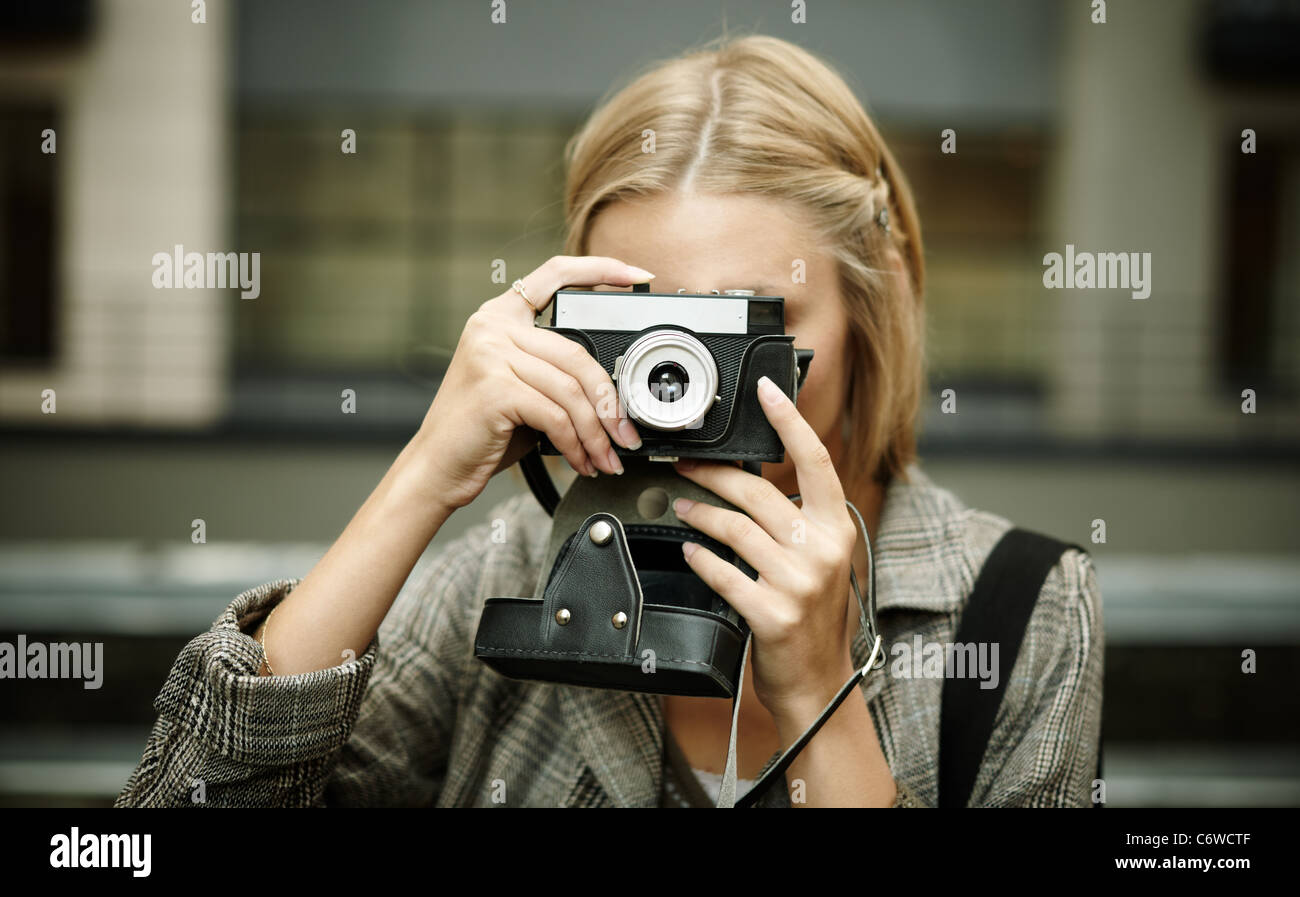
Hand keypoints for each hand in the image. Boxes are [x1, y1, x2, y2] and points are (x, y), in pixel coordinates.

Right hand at [415, 256, 650, 512]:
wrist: (435, 467)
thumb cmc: (480, 432)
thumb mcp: (521, 389)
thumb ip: (556, 372)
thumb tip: (614, 389)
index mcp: (500, 317)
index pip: (555, 273)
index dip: (601, 269)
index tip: (638, 274)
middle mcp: (492, 327)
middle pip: (577, 354)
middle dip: (610, 402)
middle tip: (626, 434)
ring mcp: (491, 354)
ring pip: (571, 390)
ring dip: (597, 433)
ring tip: (606, 458)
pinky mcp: (495, 388)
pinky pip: (556, 416)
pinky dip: (575, 445)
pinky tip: (580, 461)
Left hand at [672, 375, 858, 725]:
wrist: (818, 682)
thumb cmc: (814, 618)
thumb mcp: (821, 561)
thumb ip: (798, 523)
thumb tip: (751, 481)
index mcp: (837, 529)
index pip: (815, 461)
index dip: (790, 421)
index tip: (766, 390)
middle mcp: (822, 550)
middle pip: (757, 492)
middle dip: (713, 474)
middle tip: (686, 466)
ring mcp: (797, 583)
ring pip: (732, 529)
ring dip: (698, 514)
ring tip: (681, 508)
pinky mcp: (771, 611)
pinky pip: (721, 572)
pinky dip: (700, 558)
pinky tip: (690, 550)